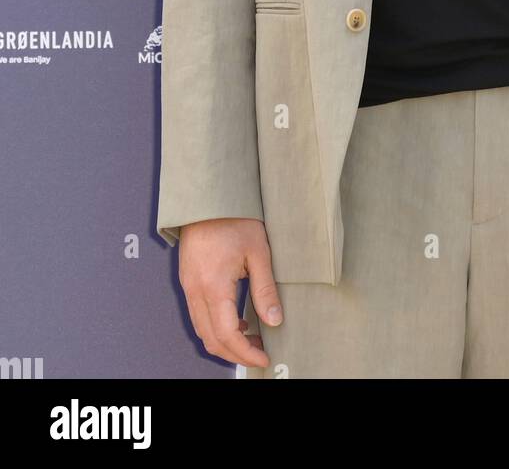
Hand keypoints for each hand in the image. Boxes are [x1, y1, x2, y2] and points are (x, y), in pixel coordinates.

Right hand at [178, 217, 282, 368]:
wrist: (208, 196)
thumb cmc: (234, 218)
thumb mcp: (258, 251)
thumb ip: (265, 289)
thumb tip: (274, 320)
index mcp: (213, 286)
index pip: (227, 335)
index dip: (246, 353)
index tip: (264, 358)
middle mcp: (195, 290)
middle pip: (211, 339)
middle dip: (235, 354)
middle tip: (260, 352)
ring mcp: (188, 286)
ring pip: (201, 330)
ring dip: (224, 342)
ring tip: (252, 339)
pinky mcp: (187, 280)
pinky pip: (198, 315)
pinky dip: (215, 326)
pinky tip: (237, 320)